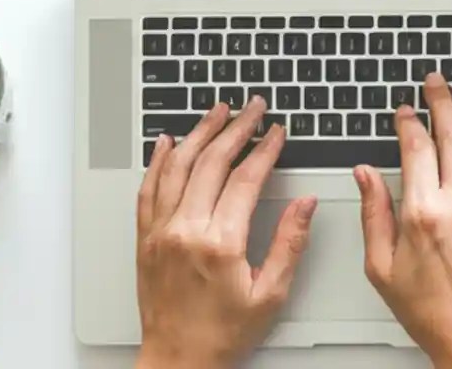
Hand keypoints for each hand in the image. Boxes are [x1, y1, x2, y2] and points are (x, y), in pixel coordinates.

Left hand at [135, 97, 317, 368]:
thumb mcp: (270, 294)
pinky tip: (168, 143)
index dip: (265, 149)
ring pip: (178, 168)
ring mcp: (160, 233)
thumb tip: (305, 204)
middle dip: (236, 128)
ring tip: (217, 112)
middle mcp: (185, 231)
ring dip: (199, 134)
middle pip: (211, 163)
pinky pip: (148, 190)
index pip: (246, 179)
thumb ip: (290, 243)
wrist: (177, 361)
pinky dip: (158, 161)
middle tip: (253, 108)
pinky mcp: (145, 239)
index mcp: (220, 244)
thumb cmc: (222, 334)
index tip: (278, 132)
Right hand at [355, 74, 451, 368]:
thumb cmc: (429, 310)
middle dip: (441, 101)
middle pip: (451, 136)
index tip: (405, 110)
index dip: (408, 122)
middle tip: (436, 83)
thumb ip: (372, 214)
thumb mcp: (382, 267)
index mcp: (421, 214)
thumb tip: (365, 174)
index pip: (415, 149)